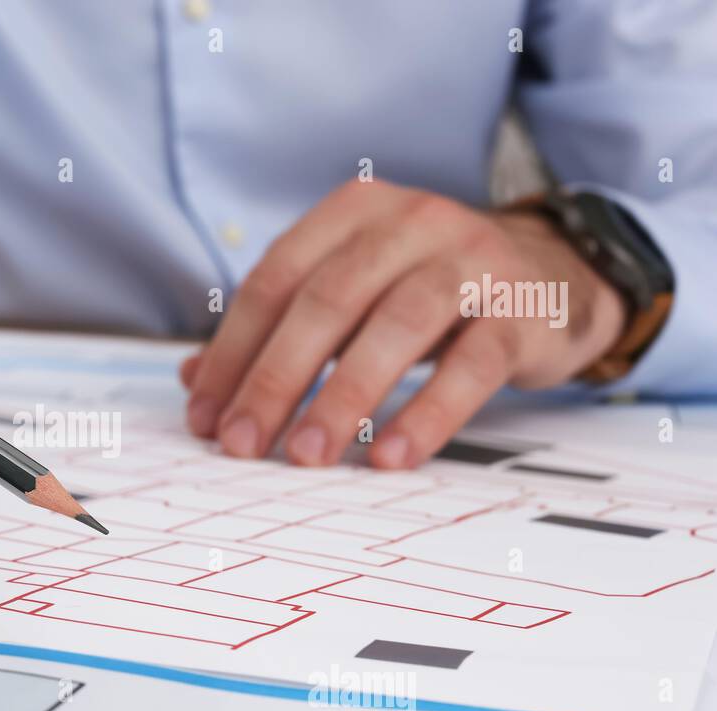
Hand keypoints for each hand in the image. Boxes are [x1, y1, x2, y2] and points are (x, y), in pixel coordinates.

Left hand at [182, 179, 627, 466]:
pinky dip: (427, 414)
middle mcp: (411, 222)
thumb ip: (277, 330)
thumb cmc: (428, 291)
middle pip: (327, 300)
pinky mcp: (522, 310)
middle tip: (243, 444)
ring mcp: (471, 261)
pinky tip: (388, 457)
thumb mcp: (353, 294)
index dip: (234, 352)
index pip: (275, 280)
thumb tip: (195, 385)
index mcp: (353, 213)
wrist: (554, 274)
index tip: (205, 418)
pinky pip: (471, 366)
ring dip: (342, 398)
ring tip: (306, 458)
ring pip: (396, 326)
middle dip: (276, 378)